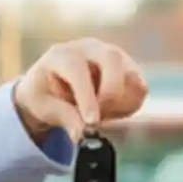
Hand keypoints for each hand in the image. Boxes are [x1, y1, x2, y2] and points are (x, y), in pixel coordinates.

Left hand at [13, 38, 147, 143]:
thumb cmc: (44, 94)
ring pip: (132, 76)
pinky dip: (129, 106)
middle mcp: (91, 48)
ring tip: (101, 115)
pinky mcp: (128, 69)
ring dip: (121, 104)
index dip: (86, 96)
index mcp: (63, 54)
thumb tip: (83, 133)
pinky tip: (111, 111)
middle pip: (113, 58)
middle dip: (110, 93)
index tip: (91, 122)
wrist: (53, 87)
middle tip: (99, 119)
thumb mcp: (42, 107)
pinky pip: (140, 89)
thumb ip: (63, 117)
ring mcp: (113, 56)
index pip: (78, 69)